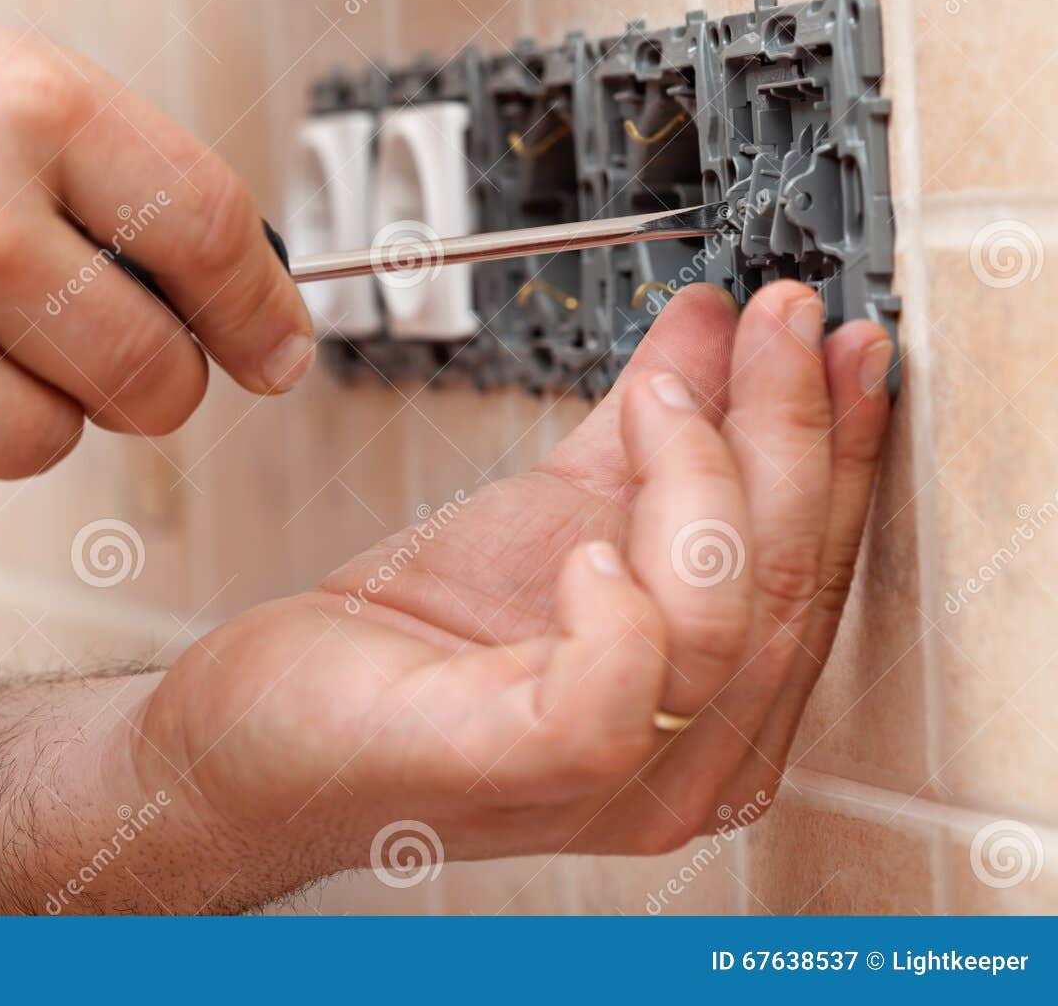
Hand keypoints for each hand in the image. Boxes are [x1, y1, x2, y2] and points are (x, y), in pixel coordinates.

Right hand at [0, 0, 311, 523]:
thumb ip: (79, 157)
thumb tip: (206, 265)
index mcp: (17, 111)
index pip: (211, 232)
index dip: (262, 310)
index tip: (276, 354)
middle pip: (156, 377)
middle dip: (146, 382)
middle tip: (87, 353)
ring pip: (51, 446)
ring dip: (8, 407)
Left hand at [140, 281, 893, 870]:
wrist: (259, 731)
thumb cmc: (403, 650)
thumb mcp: (546, 519)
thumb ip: (638, 445)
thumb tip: (709, 340)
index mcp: (697, 702)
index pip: (808, 571)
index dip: (832, 448)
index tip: (837, 344)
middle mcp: (677, 758)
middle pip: (785, 589)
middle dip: (793, 433)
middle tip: (785, 321)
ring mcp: (602, 776)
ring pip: (722, 625)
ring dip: (701, 477)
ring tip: (657, 395)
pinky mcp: (512, 763)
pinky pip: (617, 693)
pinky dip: (620, 602)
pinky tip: (584, 545)